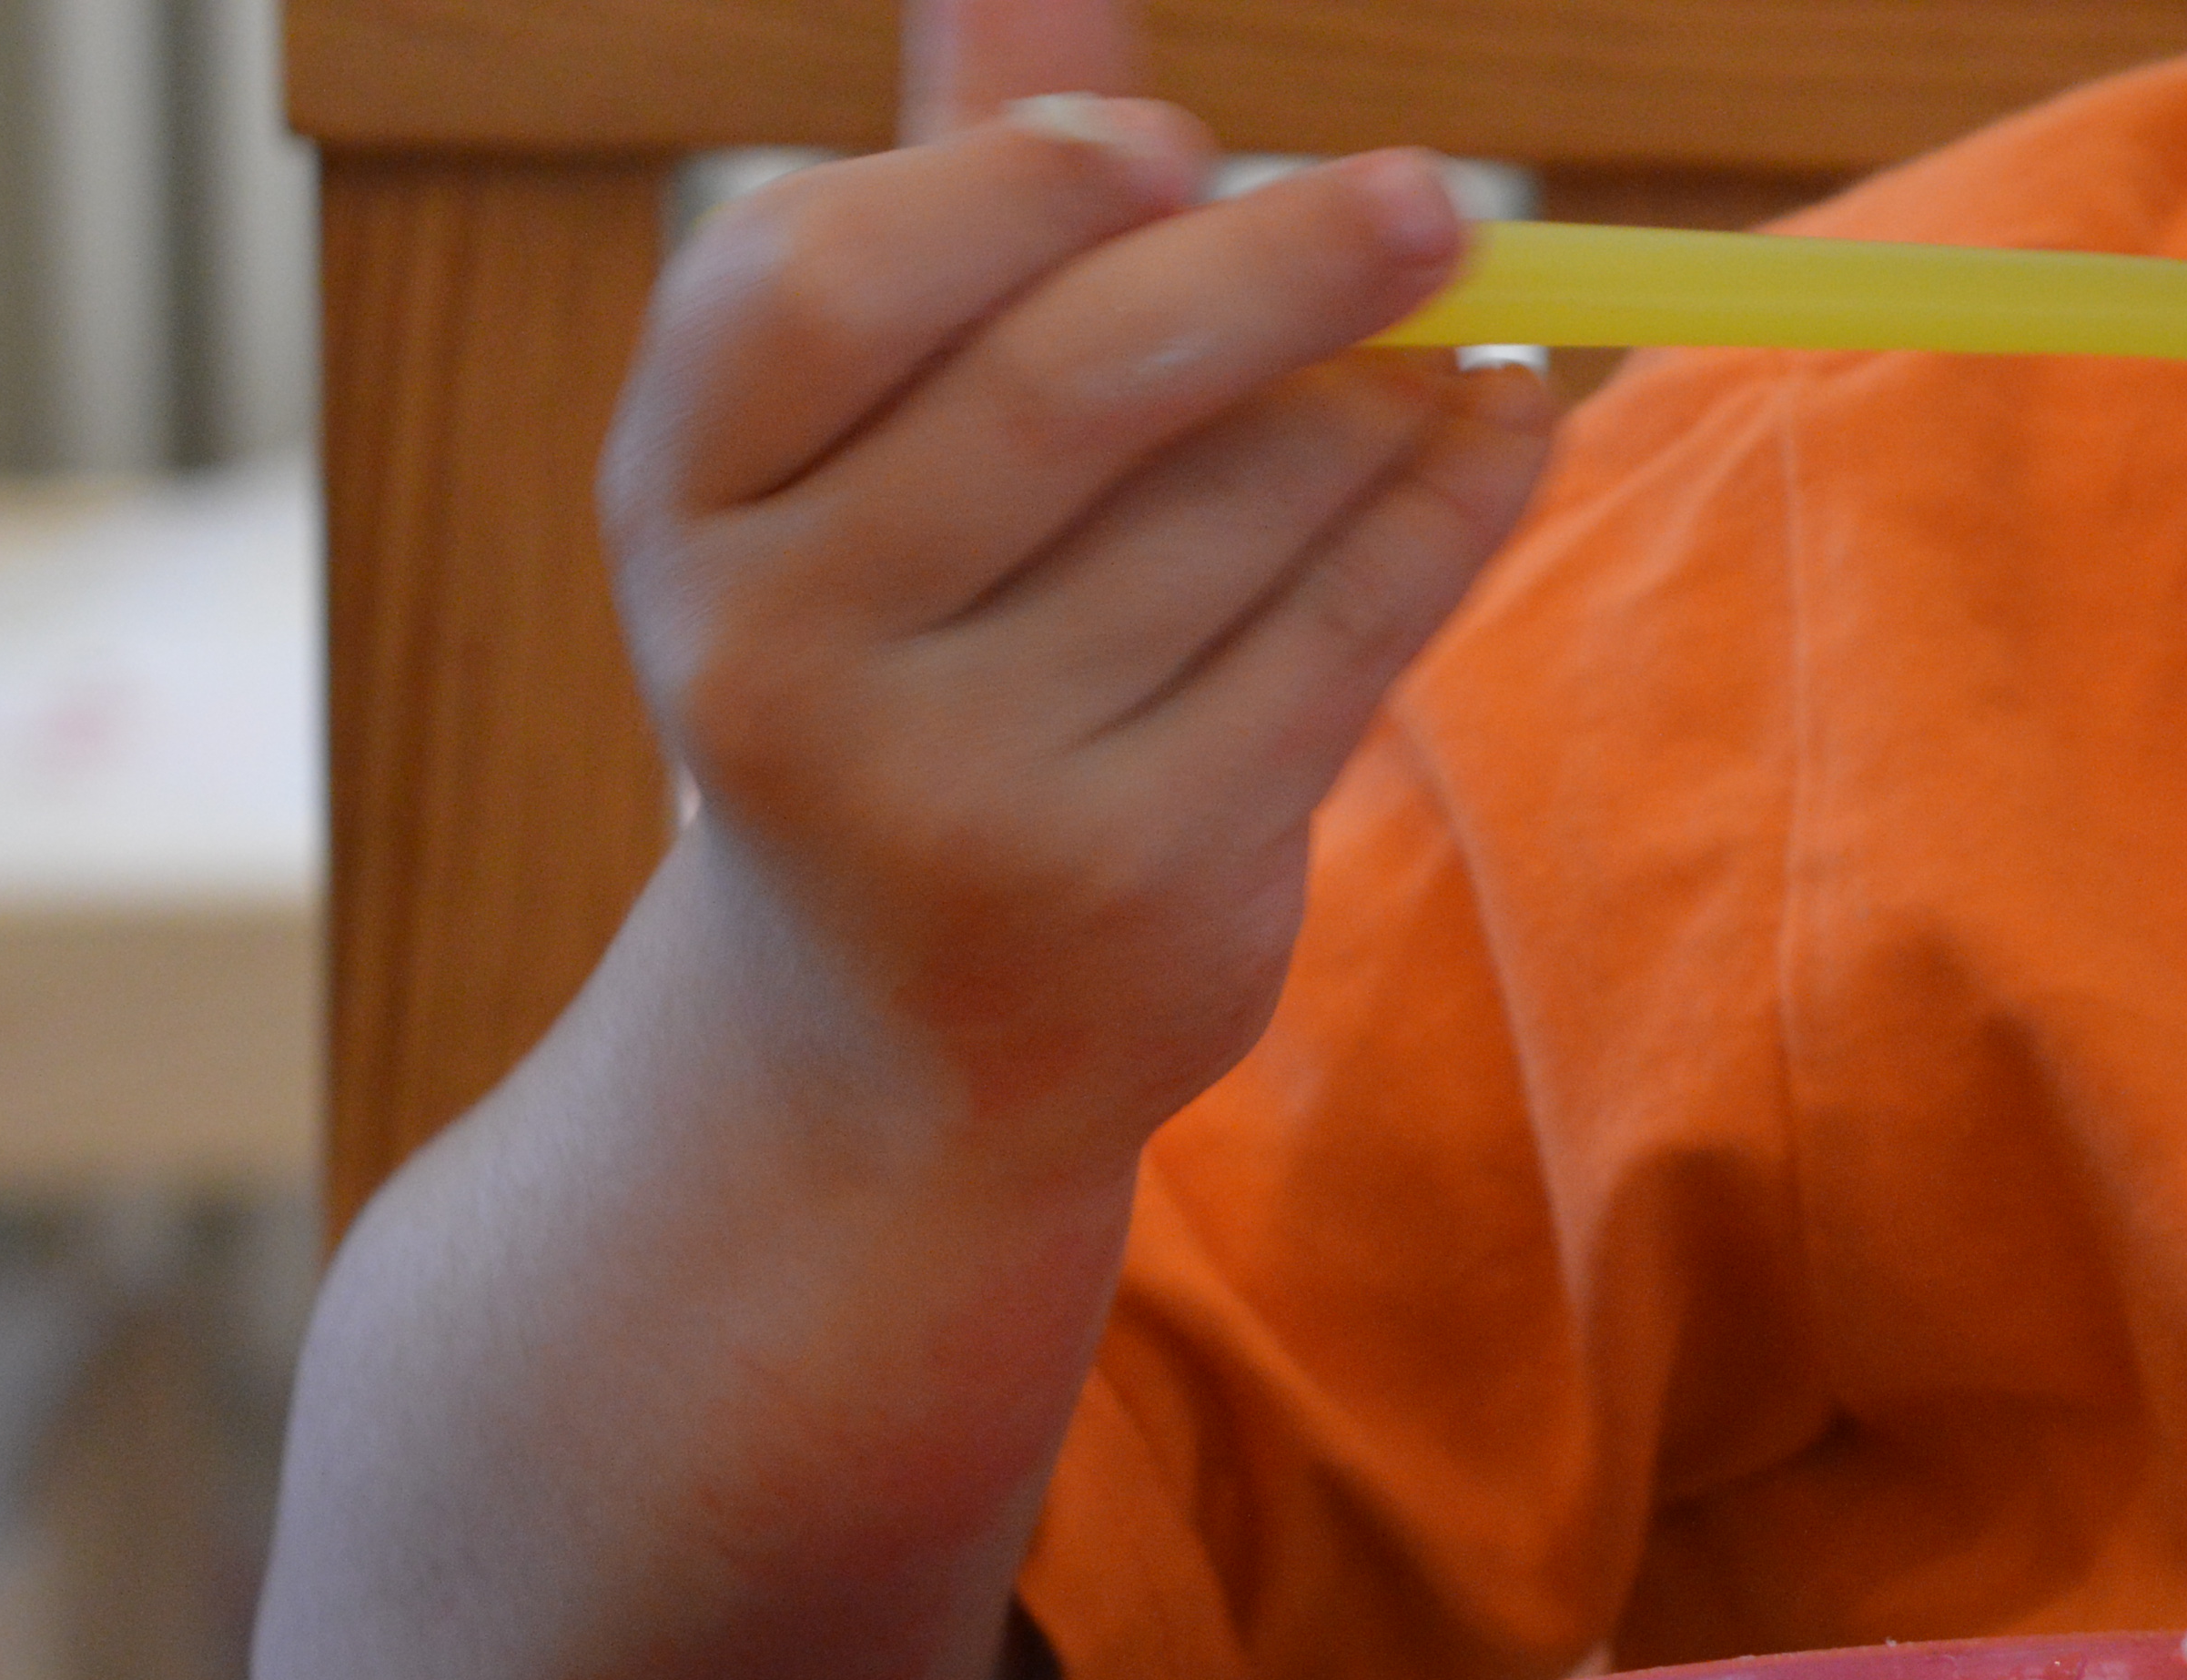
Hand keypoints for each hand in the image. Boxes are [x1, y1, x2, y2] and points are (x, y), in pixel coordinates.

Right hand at [602, 0, 1548, 1197]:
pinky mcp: (1134, 877)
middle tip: (1437, 197)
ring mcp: (955, 786)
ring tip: (1455, 333)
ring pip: (1230, 513)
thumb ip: (956, 183)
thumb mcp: (869, 429)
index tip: (1170, 145)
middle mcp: (778, 653)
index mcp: (683, 498)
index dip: (1011, 189)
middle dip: (1272, 269)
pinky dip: (1447, 511)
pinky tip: (1503, 424)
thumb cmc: (904, 637)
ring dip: (1381, 398)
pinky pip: (1340, 640)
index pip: (814, 284)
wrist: (902, 1027)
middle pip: (1056, 390)